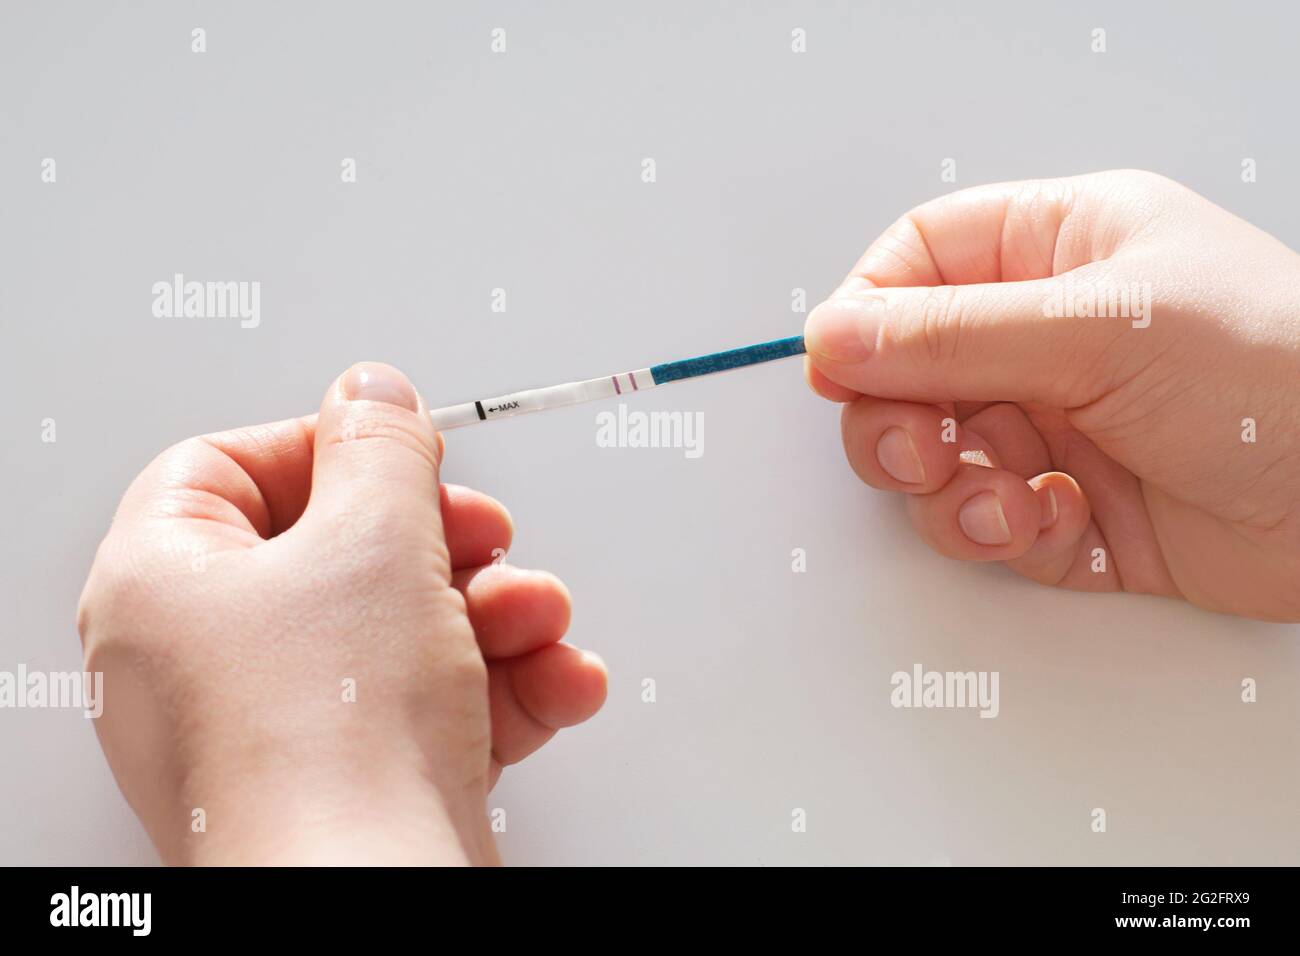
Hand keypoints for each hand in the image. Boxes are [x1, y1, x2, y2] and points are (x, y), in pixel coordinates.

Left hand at [77, 362, 606, 863]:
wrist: (371, 900)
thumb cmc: (333, 742)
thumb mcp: (377, 539)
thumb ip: (381, 444)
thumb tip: (374, 391)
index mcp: (163, 584)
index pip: (227, 469)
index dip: (327, 445)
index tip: (403, 452)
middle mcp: (205, 659)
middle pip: (336, 550)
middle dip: (446, 542)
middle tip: (487, 538)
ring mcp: (277, 728)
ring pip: (399, 631)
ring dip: (494, 615)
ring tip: (540, 620)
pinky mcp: (348, 783)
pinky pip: (425, 705)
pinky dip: (499, 688)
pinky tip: (557, 684)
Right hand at [804, 170, 1299, 621]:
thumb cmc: (1279, 370)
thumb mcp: (1098, 327)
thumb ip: (949, 336)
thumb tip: (835, 336)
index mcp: (1060, 251)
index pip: (917, 265)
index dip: (865, 316)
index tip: (839, 368)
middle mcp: (1050, 338)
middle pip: (908, 374)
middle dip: (899, 422)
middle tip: (924, 450)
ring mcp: (1061, 427)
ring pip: (939, 462)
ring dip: (952, 494)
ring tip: (1008, 501)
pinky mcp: (1075, 509)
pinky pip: (992, 525)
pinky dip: (1007, 536)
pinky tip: (1059, 524)